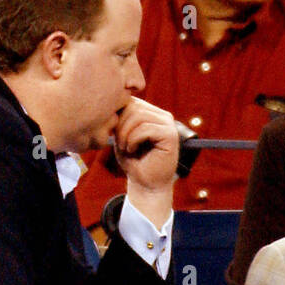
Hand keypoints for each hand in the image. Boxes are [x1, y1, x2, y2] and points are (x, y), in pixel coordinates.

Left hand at [113, 97, 177, 227]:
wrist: (146, 184)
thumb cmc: (133, 161)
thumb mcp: (122, 135)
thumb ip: (121, 117)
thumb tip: (114, 102)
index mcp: (152, 112)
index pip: (130, 100)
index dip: (117, 116)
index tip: (114, 135)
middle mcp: (163, 115)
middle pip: (133, 106)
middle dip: (120, 125)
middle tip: (119, 143)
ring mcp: (168, 124)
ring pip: (138, 116)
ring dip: (125, 134)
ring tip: (125, 147)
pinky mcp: (171, 136)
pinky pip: (145, 128)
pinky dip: (133, 140)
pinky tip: (132, 150)